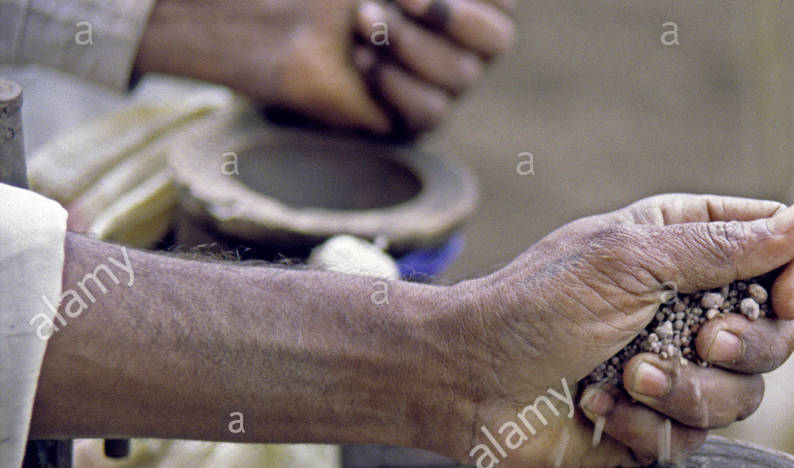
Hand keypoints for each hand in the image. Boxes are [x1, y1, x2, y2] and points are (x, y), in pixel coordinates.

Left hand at [134, 0, 515, 133]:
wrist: (278, 23)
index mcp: (467, 0)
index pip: (504, 4)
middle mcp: (464, 43)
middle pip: (497, 42)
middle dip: (449, 16)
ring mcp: (444, 85)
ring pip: (462, 77)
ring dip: (408, 44)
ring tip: (360, 23)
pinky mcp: (413, 119)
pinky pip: (429, 110)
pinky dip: (393, 82)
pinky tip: (361, 64)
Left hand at [461, 194, 793, 467]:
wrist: (468, 383)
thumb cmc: (534, 308)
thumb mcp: (629, 261)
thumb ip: (720, 247)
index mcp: (685, 246)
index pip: (781, 254)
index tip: (785, 300)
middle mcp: (690, 307)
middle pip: (779, 334)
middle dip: (747, 348)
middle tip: (705, 345)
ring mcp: (676, 369)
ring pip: (743, 397)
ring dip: (684, 392)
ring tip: (625, 377)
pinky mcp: (655, 425)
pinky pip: (693, 440)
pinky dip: (645, 426)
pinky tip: (597, 405)